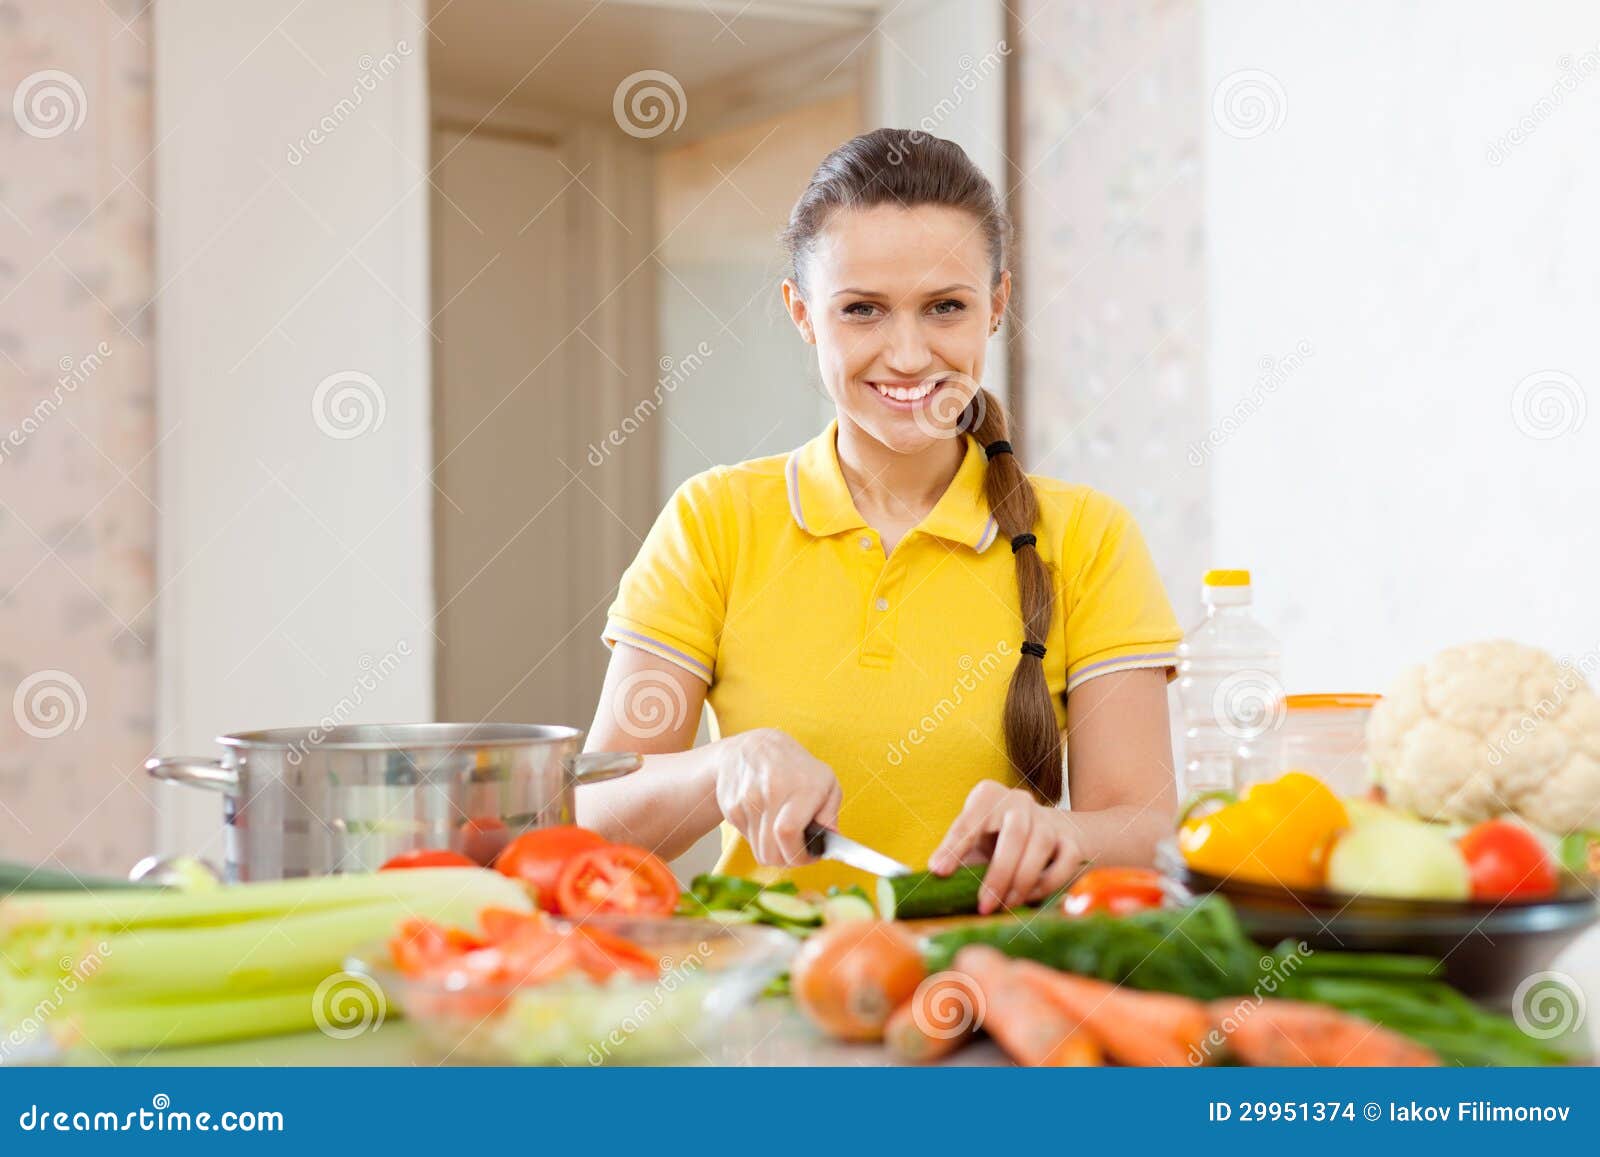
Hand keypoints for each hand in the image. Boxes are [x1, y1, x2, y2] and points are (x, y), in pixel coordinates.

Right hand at [714, 728, 842, 865]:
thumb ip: (831, 814)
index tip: (809, 855)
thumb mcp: (826, 781)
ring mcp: (747, 799)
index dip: (799, 855)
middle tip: (796, 851)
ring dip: (773, 850)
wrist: (756, 747)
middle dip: (786, 860)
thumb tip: (830, 840)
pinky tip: (766, 818)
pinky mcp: (731, 807)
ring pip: (759, 850)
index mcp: (800, 787)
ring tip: (782, 831)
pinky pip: (747, 839)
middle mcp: (771, 792)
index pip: (788, 833)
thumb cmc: (797, 768)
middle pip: (771, 852)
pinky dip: (758, 837)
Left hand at [928, 781, 1085, 912]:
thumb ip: (954, 860)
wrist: (1043, 833)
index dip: (953, 847)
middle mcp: (1018, 801)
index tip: (939, 872)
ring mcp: (1047, 817)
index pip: (968, 821)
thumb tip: (928, 885)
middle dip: (999, 874)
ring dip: (1024, 880)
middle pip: (1013, 833)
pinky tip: (1031, 898)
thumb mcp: (972, 845)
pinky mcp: (1071, 838)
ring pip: (1041, 844)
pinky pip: (1066, 860)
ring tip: (1007, 904)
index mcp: (986, 797)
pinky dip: (1050, 883)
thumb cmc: (995, 842)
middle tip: (984, 905)